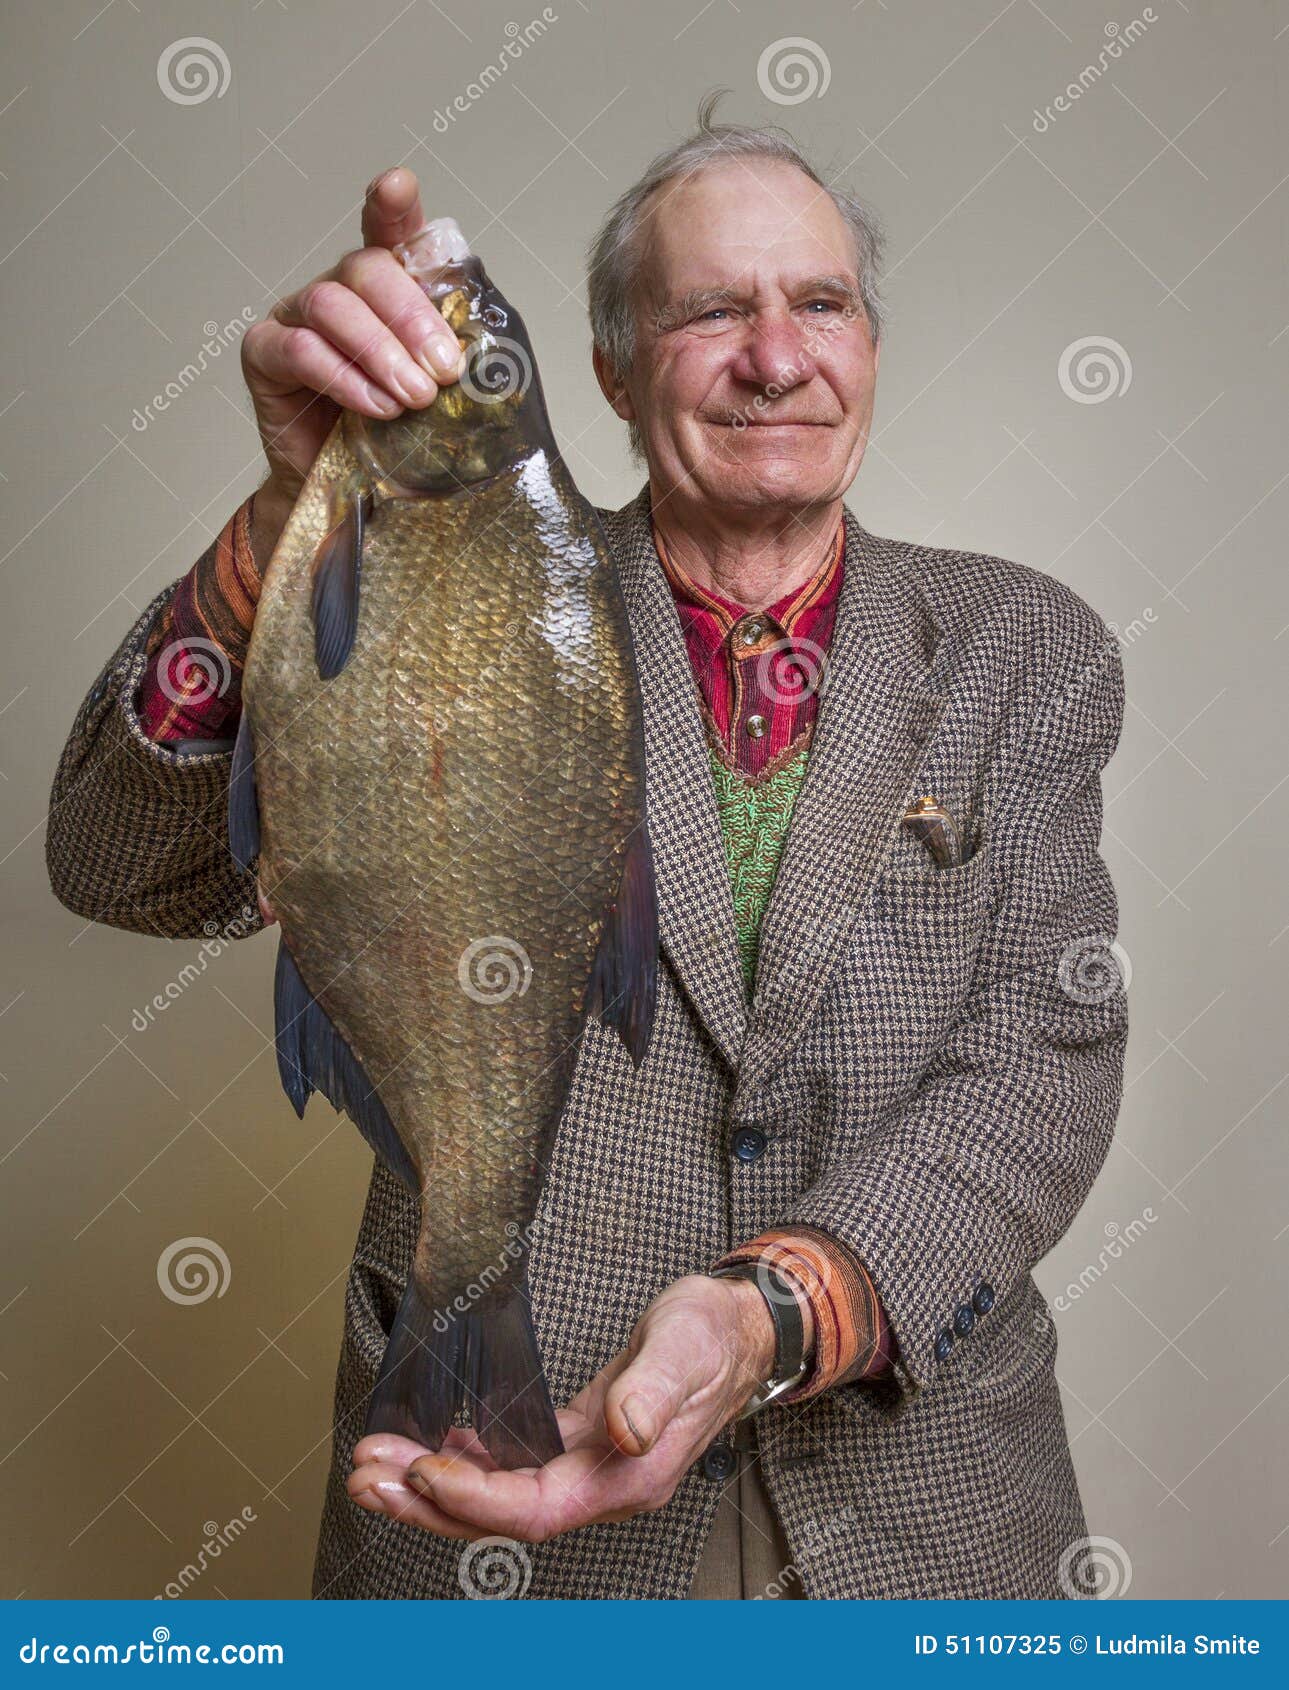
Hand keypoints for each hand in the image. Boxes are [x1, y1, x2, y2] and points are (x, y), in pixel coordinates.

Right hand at [240, 166, 464, 563]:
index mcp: (384, 291)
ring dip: (380, 351)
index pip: (388, 234)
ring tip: (414, 397)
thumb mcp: (440, 398)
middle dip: (411, 317)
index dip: (391, 208)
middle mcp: (338, 291)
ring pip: (332, 303)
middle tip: (443, 370)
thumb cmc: (398, 439)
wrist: (350, 494)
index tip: (398, 186)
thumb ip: (452, 361)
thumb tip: (494, 356)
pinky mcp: (265, 355)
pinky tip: (377, 407)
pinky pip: (300, 350)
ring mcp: (295, 317)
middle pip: (367, 269)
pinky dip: (344, 378)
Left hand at [346, 1272, 807, 1541]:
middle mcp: (603, 1485)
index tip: (423, 1471)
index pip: (536, 1508)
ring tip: (374, 1462)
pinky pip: (511, 1467)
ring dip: (432, 1484)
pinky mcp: (578, 1445)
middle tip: (366, 1476)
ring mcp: (589, 1469)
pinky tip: (432, 1444)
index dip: (475, 1499)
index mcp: (628, 1477)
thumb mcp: (685, 1350)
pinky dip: (465, 1460)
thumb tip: (625, 1430)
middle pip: (502, 1517)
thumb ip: (653, 1392)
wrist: (739, 1329)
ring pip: (498, 1495)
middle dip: (428, 1504)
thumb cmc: (714, 1337)